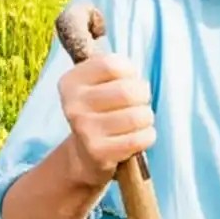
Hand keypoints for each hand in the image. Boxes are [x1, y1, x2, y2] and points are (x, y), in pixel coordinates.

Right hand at [57, 52, 154, 185]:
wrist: (85, 153)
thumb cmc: (102, 111)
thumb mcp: (99, 84)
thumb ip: (114, 70)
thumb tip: (134, 74)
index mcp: (71, 82)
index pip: (112, 65)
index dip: (130, 72)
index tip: (128, 81)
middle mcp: (73, 105)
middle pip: (128, 91)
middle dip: (143, 95)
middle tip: (140, 102)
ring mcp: (84, 130)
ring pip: (137, 116)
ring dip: (147, 117)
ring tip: (139, 120)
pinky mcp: (99, 152)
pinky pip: (140, 139)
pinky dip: (148, 136)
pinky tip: (139, 136)